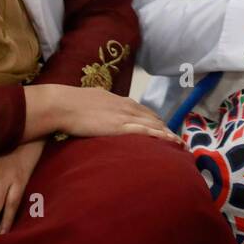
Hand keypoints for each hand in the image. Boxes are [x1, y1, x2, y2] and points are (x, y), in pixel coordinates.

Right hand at [52, 85, 181, 142]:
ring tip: (179, 143)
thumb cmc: (72, 103)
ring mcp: (125, 116)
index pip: (143, 111)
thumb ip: (102, 105)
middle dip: (165, 128)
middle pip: (152, 118)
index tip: (163, 127)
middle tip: (176, 138)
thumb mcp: (92, 100)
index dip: (155, 120)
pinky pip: (146, 131)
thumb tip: (101, 110)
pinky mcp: (121, 126)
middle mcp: (126, 106)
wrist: (63, 105)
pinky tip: (170, 141)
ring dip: (168, 134)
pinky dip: (160, 136)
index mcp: (119, 100)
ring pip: (154, 124)